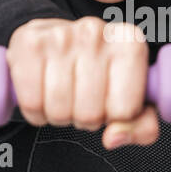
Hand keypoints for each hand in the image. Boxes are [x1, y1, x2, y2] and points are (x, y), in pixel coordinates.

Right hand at [6, 17, 159, 149]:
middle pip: (90, 114)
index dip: (113, 117)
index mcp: (131, 44)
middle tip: (81, 100)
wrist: (54, 38)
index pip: (125, 110)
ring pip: (59, 111)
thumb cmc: (96, 71)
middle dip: (84, 118)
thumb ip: (141, 126)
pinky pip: (31, 102)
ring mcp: (61, 35)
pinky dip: (34, 111)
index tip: (108, 101)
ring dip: (58, 116)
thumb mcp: (130, 97)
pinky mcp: (29, 43)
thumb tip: (113, 138)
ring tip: (62, 96)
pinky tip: (41, 94)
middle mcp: (97, 33)